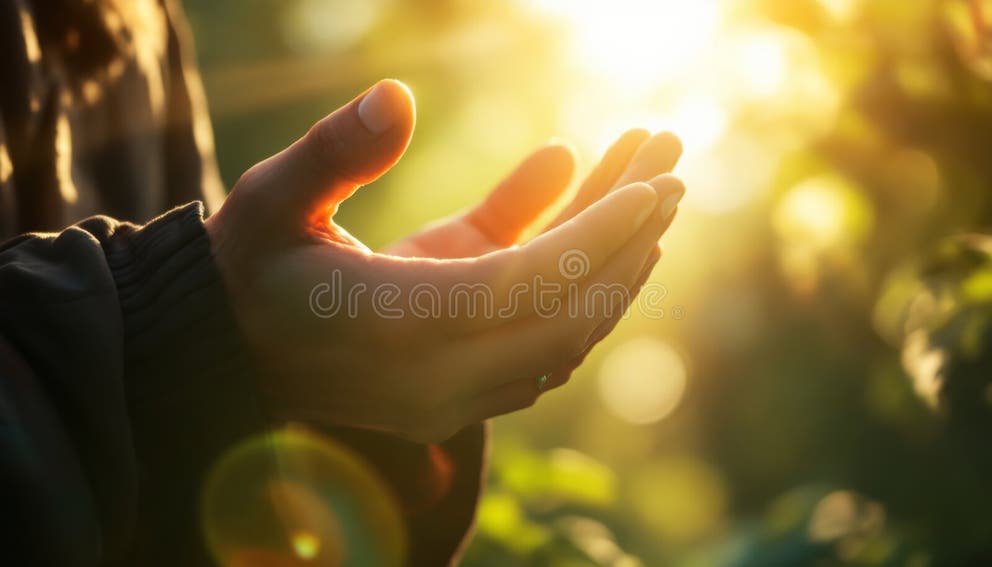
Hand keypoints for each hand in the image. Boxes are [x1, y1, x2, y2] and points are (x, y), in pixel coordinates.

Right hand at [205, 80, 684, 441]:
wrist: (226, 353)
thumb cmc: (248, 269)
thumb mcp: (273, 198)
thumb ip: (334, 153)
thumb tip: (397, 96)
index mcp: (396, 326)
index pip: (527, 286)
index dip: (598, 236)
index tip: (656, 184)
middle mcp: (435, 377)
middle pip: (565, 317)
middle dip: (627, 247)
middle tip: (672, 174)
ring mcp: (451, 398)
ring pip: (562, 340)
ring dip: (613, 271)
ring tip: (652, 193)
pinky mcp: (456, 396)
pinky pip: (540, 352)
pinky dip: (579, 297)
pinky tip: (601, 234)